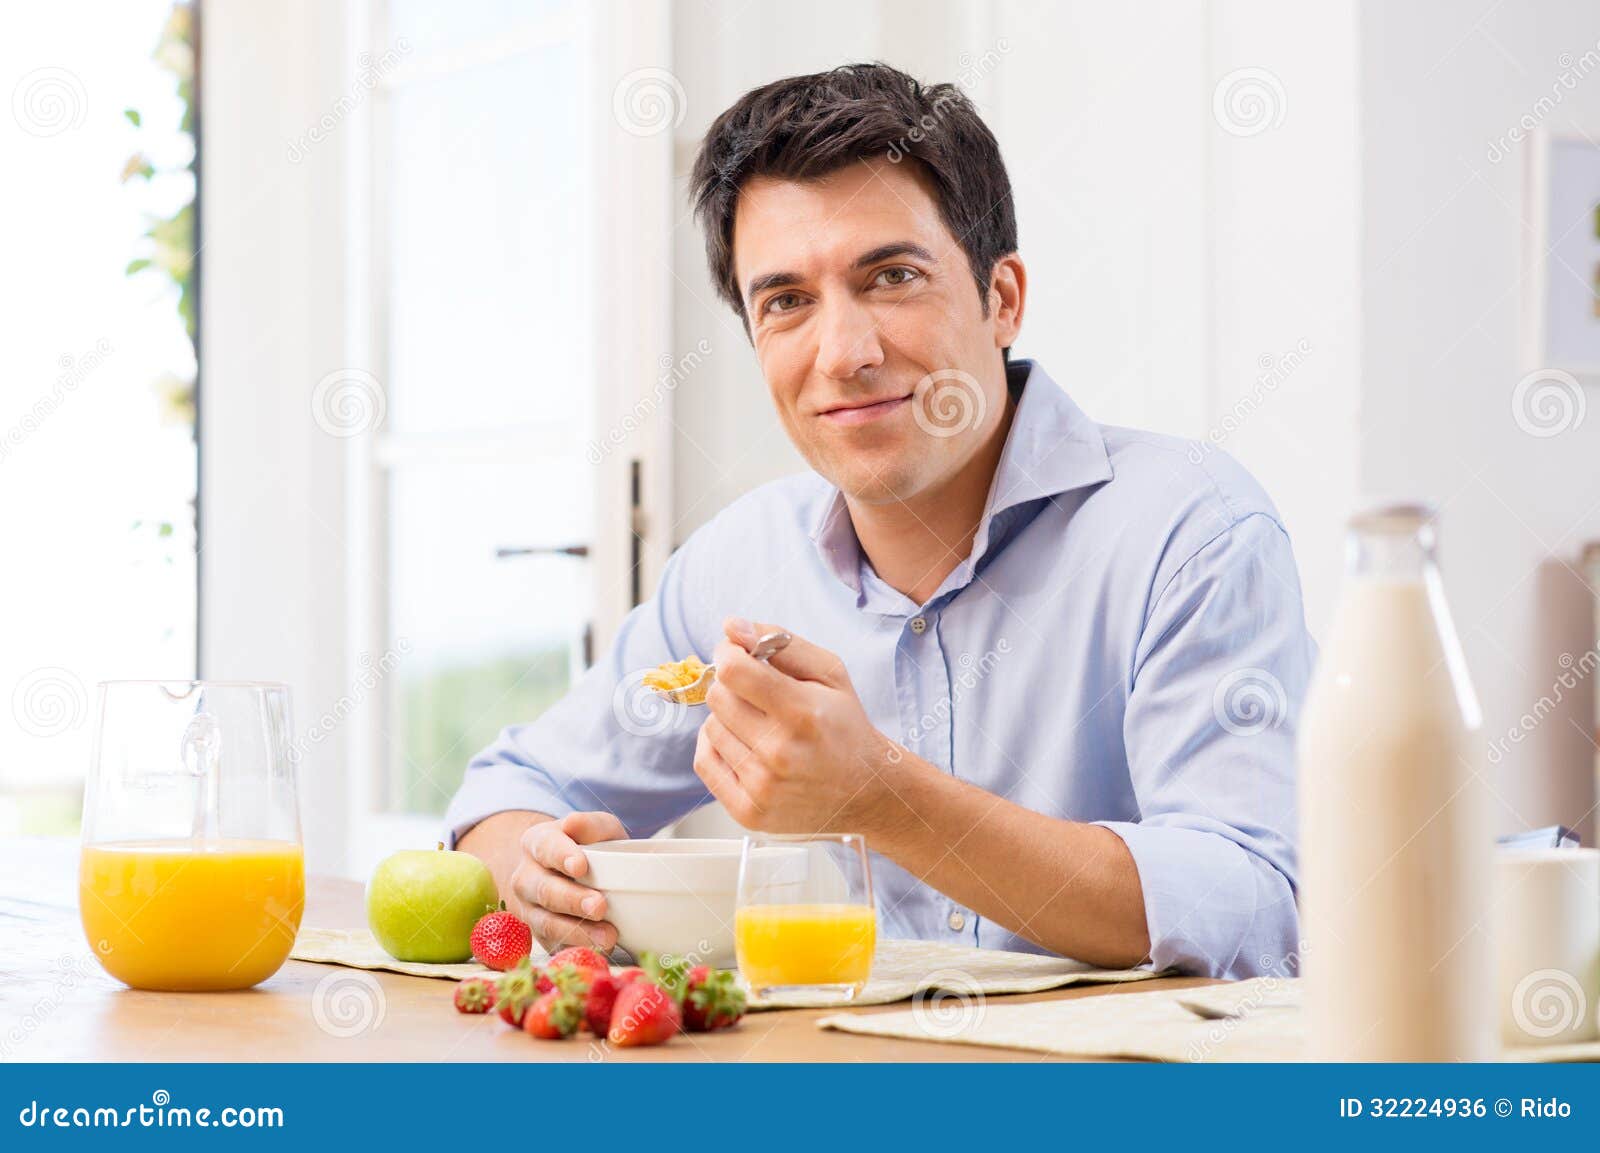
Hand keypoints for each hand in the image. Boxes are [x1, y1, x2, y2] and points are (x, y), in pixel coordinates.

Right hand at [509, 811, 625, 952]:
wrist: (573, 876)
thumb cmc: (590, 847)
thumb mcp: (597, 830)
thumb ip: (591, 825)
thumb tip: (574, 823)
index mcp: (536, 843)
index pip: (544, 847)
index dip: (561, 856)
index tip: (581, 866)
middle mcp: (526, 877)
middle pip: (543, 890)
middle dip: (572, 899)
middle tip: (600, 905)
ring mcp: (529, 910)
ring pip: (546, 922)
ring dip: (578, 931)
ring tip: (609, 936)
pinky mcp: (541, 936)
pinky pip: (555, 945)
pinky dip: (577, 948)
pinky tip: (600, 949)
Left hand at [694, 618, 902, 833]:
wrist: (864, 791)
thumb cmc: (845, 728)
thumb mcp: (829, 672)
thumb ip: (779, 641)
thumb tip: (731, 627)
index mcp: (802, 713)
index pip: (733, 671)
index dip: (729, 654)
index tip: (740, 655)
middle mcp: (779, 753)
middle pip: (718, 697)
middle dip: (733, 687)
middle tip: (758, 695)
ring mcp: (762, 787)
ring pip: (710, 727)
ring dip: (729, 720)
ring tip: (761, 726)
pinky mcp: (748, 811)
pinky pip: (705, 762)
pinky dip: (718, 747)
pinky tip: (744, 746)